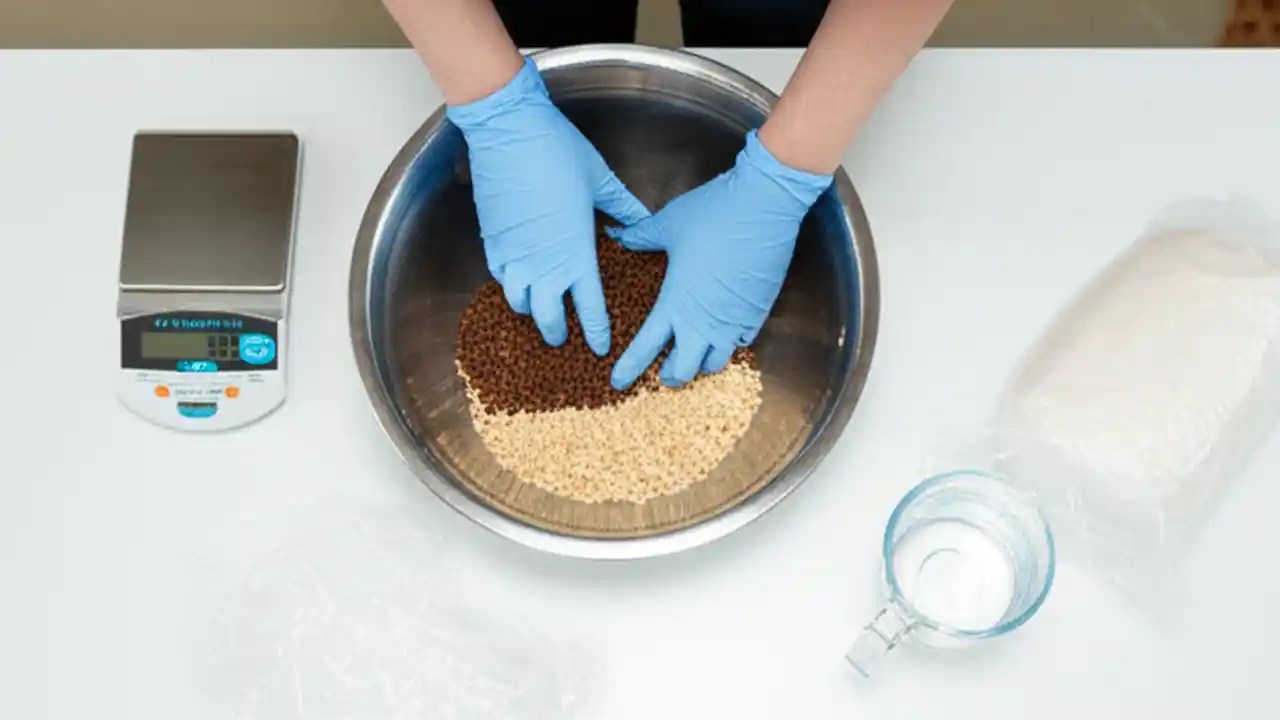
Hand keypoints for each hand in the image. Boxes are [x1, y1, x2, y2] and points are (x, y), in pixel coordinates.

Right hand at [447, 58, 647, 354]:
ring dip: (530, 310)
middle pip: (548, 317)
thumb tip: (640, 222)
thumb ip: (624, 208)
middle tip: (564, 338)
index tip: (600, 348)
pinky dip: (509, 284)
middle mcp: (543, 263)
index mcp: (577, 253)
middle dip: (557, 332)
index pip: (590, 308)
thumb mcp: (601, 181)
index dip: (596, 331)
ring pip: (518, 302)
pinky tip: (517, 279)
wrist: (509, 131)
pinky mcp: (492, 241)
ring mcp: (513, 254)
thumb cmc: (559, 152)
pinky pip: (499, 276)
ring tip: (539, 309)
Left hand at [608, 130, 831, 389]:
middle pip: (683, 371)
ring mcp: (734, 320)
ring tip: (692, 353)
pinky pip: (741, 342)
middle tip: (661, 370)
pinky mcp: (758, 312)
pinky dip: (728, 344)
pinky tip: (723, 332)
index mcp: (676, 303)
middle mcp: (705, 321)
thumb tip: (618, 235)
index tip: (617, 382)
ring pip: (715, 364)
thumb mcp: (668, 224)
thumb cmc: (713, 213)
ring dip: (700, 363)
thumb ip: (640, 236)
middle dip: (668, 375)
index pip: (646, 349)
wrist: (764, 205)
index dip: (629, 368)